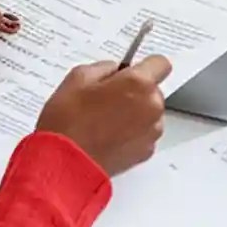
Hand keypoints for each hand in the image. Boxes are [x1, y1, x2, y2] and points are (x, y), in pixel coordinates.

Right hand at [35, 55, 172, 175]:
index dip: (144, 66)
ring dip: (134, 113)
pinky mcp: (146, 151)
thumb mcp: (78, 78)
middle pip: (153, 90)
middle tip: (106, 98)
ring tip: (104, 120)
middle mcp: (152, 106)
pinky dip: (132, 132)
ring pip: (149, 113)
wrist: (65, 163)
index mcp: (138, 84)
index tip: (131, 71)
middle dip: (135, 91)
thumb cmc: (68, 121)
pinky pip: (144, 133)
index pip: (160, 63)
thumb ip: (104, 68)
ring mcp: (151, 131)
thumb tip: (115, 70)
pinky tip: (108, 135)